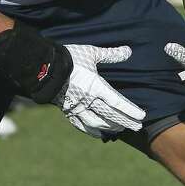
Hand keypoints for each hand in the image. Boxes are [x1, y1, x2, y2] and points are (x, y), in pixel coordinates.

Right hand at [0, 24, 144, 135]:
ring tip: (121, 130)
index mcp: (96, 87)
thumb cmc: (69, 58)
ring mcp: (77, 108)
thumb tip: (128, 51)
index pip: (117, 103)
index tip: (141, 117)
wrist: (43, 67)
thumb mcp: (91, 53)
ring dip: (110, 127)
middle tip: (138, 128)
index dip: (130, 111)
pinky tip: (99, 134)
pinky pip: (81, 125)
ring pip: (97, 123)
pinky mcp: (67, 111)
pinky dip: (92, 131)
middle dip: (125, 122)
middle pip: (110, 115)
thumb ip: (110, 55)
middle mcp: (88, 100)